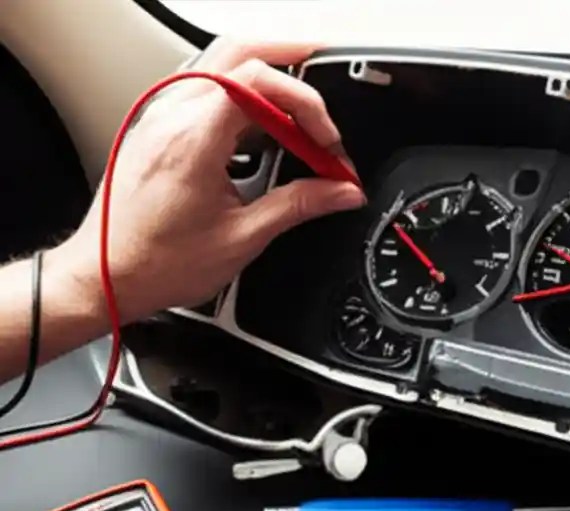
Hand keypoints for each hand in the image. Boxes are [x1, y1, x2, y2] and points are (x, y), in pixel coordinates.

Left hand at [50, 38, 364, 322]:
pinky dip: (242, 98)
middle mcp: (173, 118)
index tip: (325, 141)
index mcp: (193, 142)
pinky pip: (205, 88)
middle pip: (239, 52)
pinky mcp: (159, 127)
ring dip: (267, 80)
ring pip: (221, 64)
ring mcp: (162, 118)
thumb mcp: (243, 237)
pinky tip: (261, 132)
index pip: (257, 81)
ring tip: (298, 116)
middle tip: (323, 99)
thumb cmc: (158, 263)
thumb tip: (342, 191)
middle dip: (292, 66)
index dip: (305, 102)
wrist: (105, 276)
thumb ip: (299, 206)